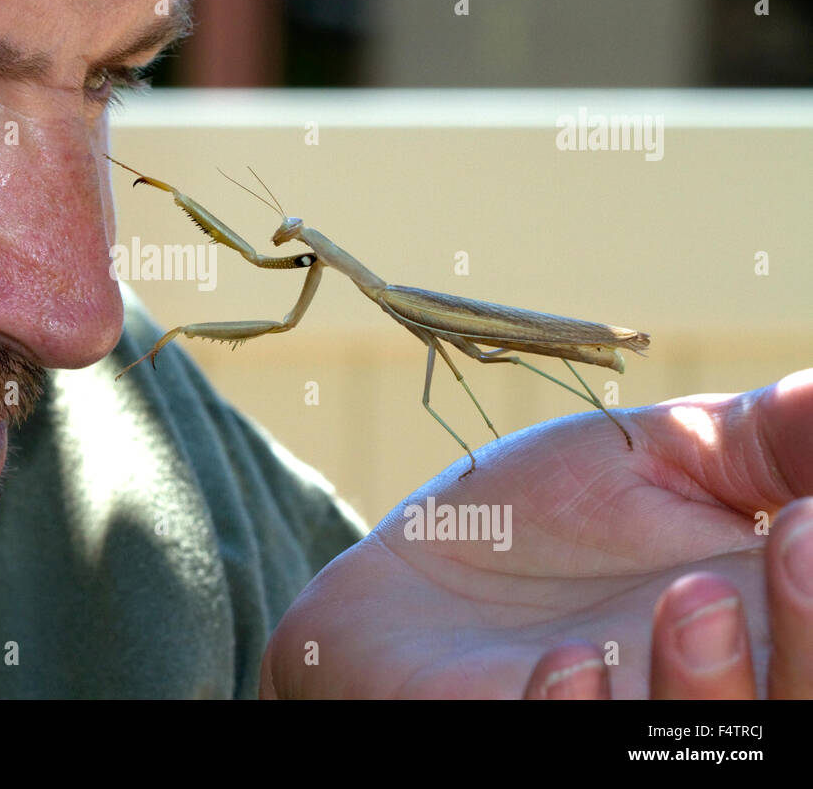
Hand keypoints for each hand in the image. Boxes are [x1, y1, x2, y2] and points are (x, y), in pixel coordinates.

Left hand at [259, 369, 812, 697]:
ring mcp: (617, 725)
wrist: (420, 562)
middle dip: (812, 640)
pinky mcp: (514, 737)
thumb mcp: (667, 459)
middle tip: (795, 539)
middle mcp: (709, 692)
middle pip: (796, 706)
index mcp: (764, 629)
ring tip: (692, 598)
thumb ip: (768, 443)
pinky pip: (567, 751)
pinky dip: (574, 716)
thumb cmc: (553, 514)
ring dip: (710, 684)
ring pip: (698, 744)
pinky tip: (564, 661)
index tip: (812, 512)